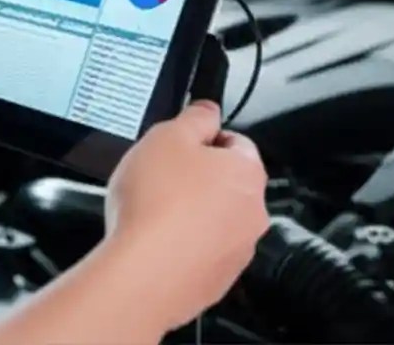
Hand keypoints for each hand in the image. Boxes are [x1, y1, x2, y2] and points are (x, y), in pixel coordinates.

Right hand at [103, 101, 269, 331]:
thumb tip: (208, 112)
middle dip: (196, 180)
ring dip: (191, 216)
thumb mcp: (167, 136)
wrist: (140, 276)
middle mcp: (253, 213)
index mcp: (247, 172)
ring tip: (154, 216)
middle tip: (161, 180)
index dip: (203, 140)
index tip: (179, 147)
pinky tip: (156, 246)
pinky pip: (202, 256)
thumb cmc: (153, 206)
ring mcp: (238, 251)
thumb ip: (195, 118)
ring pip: (216, 222)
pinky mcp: (217, 282)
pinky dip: (184, 249)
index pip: (236, 143)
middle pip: (227, 184)